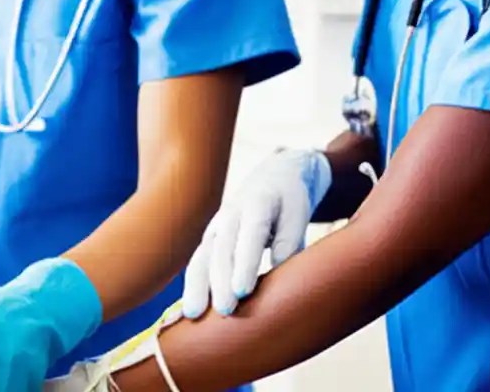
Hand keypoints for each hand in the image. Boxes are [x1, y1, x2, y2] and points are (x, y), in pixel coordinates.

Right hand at [182, 147, 330, 317]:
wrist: (273, 176)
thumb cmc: (289, 201)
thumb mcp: (298, 216)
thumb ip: (288, 245)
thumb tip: (276, 281)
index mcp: (258, 203)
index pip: (250, 235)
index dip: (244, 264)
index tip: (241, 292)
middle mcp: (231, 214)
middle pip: (221, 249)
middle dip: (220, 281)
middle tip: (224, 310)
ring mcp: (216, 226)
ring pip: (202, 255)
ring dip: (197, 285)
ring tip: (193, 313)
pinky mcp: (210, 238)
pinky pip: (198, 261)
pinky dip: (193, 283)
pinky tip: (191, 306)